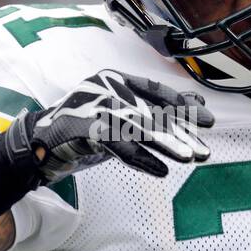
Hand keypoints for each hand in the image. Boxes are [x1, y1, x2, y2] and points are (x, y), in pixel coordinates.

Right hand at [6, 70, 213, 184]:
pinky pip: (119, 145)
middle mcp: (105, 88)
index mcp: (116, 79)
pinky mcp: (83, 129)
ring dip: (167, 144)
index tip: (208, 121)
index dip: (183, 106)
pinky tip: (162, 170)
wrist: (41, 141)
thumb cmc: (88, 125)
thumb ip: (158, 106)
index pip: (156, 90)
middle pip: (151, 112)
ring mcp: (93, 106)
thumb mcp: (125, 114)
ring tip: (191, 157)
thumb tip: (198, 100)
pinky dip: (141, 159)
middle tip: (205, 152)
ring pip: (138, 128)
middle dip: (181, 133)